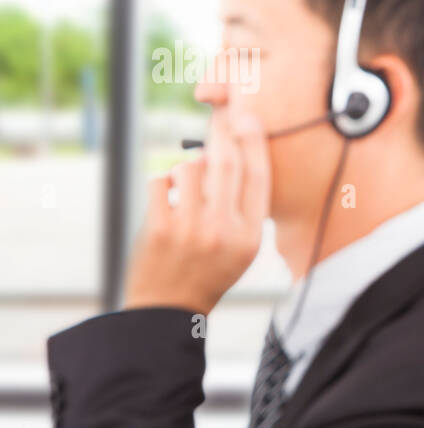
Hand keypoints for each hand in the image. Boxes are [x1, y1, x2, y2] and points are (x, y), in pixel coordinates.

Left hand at [123, 111, 269, 315]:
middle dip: (222, 134)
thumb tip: (230, 154)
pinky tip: (166, 198)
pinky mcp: (160, 229)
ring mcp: (191, 229)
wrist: (168, 310)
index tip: (249, 118)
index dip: (255, 142)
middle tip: (220, 117)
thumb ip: (243, 209)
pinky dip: (162, 183)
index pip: (259, 177)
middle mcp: (224, 231)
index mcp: (251, 236)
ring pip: (190, 168)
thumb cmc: (208, 273)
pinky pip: (160, 182)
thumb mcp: (242, 249)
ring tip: (187, 183)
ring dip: (187, 166)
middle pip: (227, 163)